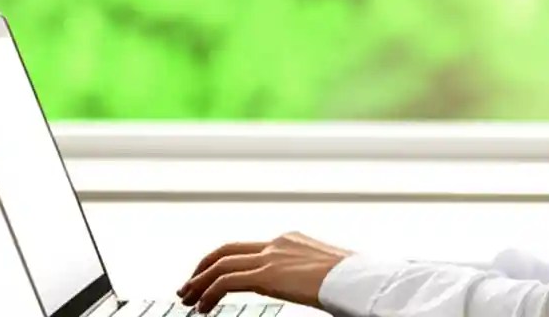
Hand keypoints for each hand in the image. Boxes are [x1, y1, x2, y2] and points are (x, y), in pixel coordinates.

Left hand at [177, 231, 354, 313]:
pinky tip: (202, 308)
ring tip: (187, 299)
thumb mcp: (328, 274)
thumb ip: (311, 278)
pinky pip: (226, 282)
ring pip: (220, 264)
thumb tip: (317, 288)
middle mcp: (278, 243)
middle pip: (227, 249)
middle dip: (203, 267)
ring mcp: (271, 257)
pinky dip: (208, 293)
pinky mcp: (267, 275)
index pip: (249, 248)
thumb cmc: (355, 281)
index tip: (213, 276)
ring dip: (198, 282)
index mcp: (291, 241)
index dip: (225, 261)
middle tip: (188, 284)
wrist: (362, 279)